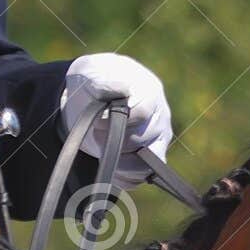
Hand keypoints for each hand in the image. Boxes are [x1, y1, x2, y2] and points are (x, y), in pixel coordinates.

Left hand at [60, 53, 172, 186]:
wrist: (90, 98)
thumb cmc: (93, 82)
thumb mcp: (92, 72)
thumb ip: (105, 80)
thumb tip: (124, 89)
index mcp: (149, 93)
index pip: (142, 112)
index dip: (118, 120)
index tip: (98, 120)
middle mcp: (160, 118)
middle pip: (143, 140)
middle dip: (114, 141)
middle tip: (96, 132)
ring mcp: (158, 140)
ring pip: (146, 164)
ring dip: (119, 162)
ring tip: (101, 150)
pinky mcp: (151, 159)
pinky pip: (141, 177)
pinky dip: (122, 176)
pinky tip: (108, 164)